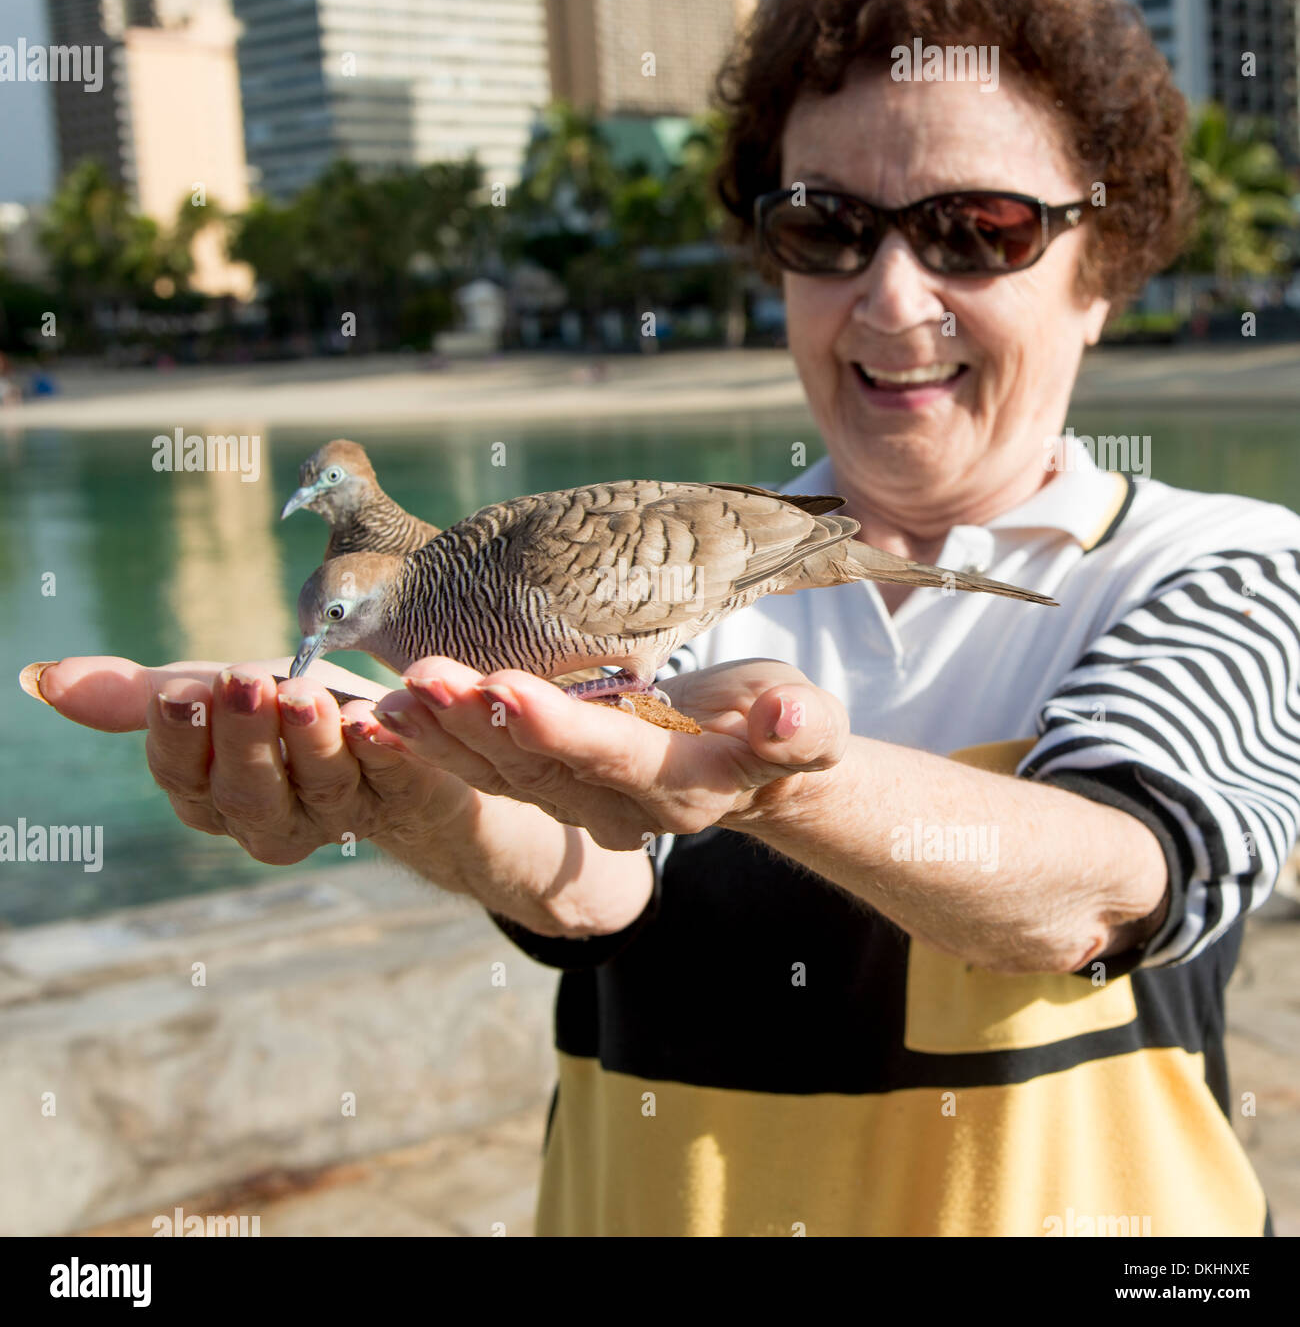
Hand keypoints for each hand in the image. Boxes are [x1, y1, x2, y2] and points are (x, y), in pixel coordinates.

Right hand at [27, 656, 470, 872]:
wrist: (392, 730)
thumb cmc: (287, 712)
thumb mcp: (213, 696)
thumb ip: (137, 696)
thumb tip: (39, 679)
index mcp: (214, 797)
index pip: (183, 778)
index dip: (180, 737)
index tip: (182, 689)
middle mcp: (272, 821)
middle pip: (247, 794)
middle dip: (244, 738)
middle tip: (245, 680)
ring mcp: (341, 815)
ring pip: (320, 789)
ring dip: (308, 740)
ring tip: (302, 691)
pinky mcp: (404, 794)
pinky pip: (393, 780)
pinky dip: (383, 750)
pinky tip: (375, 720)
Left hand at [367, 657, 849, 851]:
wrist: (740, 763)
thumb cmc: (775, 728)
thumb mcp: (811, 724)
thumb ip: (803, 728)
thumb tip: (790, 718)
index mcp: (680, 788)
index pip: (615, 759)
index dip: (562, 730)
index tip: (507, 692)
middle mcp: (616, 806)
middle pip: (538, 769)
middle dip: (476, 726)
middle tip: (424, 682)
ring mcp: (574, 800)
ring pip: (498, 772)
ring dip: (441, 736)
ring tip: (392, 695)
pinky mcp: (543, 780)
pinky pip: (480, 767)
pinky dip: (432, 743)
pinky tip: (386, 713)